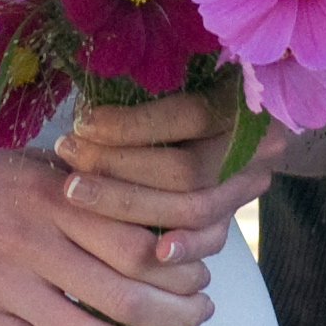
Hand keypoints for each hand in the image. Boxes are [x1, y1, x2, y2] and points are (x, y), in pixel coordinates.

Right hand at [0, 141, 216, 325]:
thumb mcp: (22, 163)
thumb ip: (78, 186)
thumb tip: (142, 211)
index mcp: (52, 192)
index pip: (137, 233)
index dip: (180, 259)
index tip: (204, 269)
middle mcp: (35, 238)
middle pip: (128, 287)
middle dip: (179, 311)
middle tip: (207, 318)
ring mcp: (5, 284)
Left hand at [55, 89, 285, 264]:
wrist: (238, 116)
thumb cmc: (189, 82)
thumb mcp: (174, 74)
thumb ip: (145, 90)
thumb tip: (89, 116)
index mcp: (244, 100)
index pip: (188, 117)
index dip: (133, 123)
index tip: (83, 123)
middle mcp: (257, 146)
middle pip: (185, 170)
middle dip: (119, 166)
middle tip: (68, 155)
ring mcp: (247, 185)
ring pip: (192, 209)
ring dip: (127, 205)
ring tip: (75, 190)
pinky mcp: (233, 217)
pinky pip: (210, 241)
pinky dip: (180, 248)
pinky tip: (147, 251)